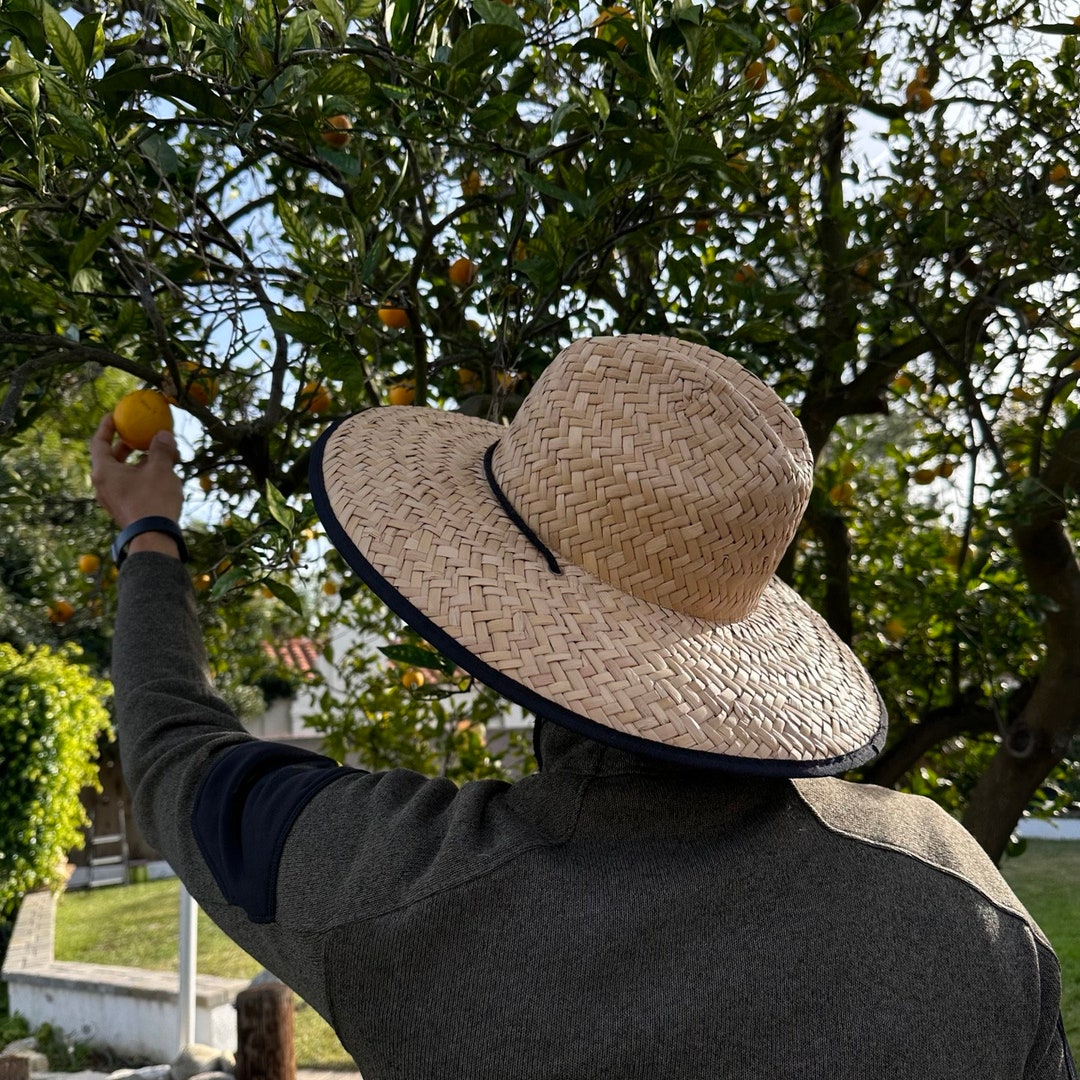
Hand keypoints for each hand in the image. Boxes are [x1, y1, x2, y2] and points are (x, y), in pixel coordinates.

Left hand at [90, 414, 184, 529]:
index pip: (98, 442)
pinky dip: (140, 477)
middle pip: (110, 458)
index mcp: (104, 471)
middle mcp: (102, 484)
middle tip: (139, 436)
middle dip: (127, 446)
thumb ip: (161, 449)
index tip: (114, 416)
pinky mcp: (123, 509)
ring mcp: (111, 499)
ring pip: (122, 473)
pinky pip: (128, 486)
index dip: (106, 427)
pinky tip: (160, 476)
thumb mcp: (161, 469)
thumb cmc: (153, 499)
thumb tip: (163, 434)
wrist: (153, 537)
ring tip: (160, 457)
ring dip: (139, 462)